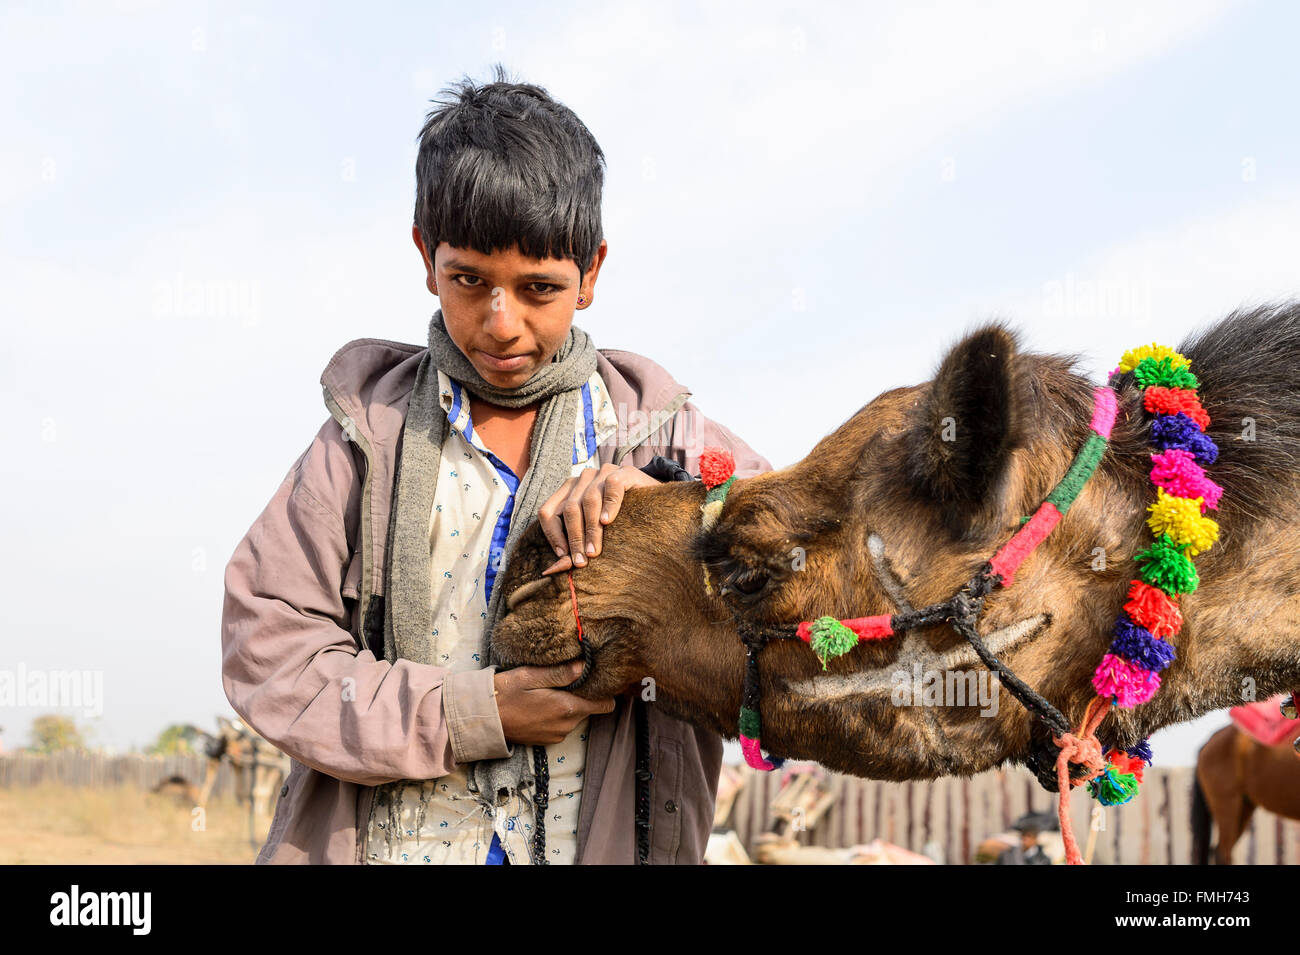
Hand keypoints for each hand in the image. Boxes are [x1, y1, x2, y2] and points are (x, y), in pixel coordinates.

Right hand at [493, 662, 616, 744]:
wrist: (482, 720)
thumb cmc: (504, 693)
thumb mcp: (530, 676)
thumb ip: (559, 673)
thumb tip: (584, 666)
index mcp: (566, 708)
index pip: (605, 704)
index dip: (603, 690)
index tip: (593, 679)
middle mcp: (566, 726)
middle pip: (589, 708)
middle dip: (581, 695)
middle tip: (563, 680)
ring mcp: (557, 735)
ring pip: (575, 716)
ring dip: (567, 705)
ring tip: (548, 691)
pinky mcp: (547, 740)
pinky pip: (562, 725)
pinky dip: (557, 715)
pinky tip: (540, 704)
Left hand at [538, 462, 659, 574]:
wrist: (655, 503)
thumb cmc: (621, 520)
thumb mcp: (595, 530)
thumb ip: (577, 542)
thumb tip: (553, 568)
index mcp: (568, 491)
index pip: (548, 512)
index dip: (552, 535)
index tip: (563, 556)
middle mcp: (582, 479)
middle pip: (568, 509)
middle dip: (574, 538)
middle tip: (582, 561)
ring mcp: (602, 472)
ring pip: (588, 500)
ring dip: (590, 529)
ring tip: (594, 551)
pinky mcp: (623, 472)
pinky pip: (611, 487)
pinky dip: (608, 506)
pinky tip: (608, 522)